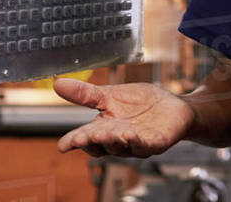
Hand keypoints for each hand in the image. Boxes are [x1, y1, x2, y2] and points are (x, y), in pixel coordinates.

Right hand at [54, 78, 194, 157]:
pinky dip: (137, 140)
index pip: (86, 138)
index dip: (74, 142)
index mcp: (105, 128)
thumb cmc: (141, 104)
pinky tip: (130, 133)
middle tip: (81, 138)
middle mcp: (118, 140)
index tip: (62, 145)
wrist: (174, 106)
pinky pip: (145, 145)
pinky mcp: (156, 143)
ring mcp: (137, 144)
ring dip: (112, 141)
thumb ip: (86, 94)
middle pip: (101, 145)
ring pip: (121, 147)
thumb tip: (56, 84)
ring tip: (103, 133)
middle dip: (91, 142)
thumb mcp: (110, 95)